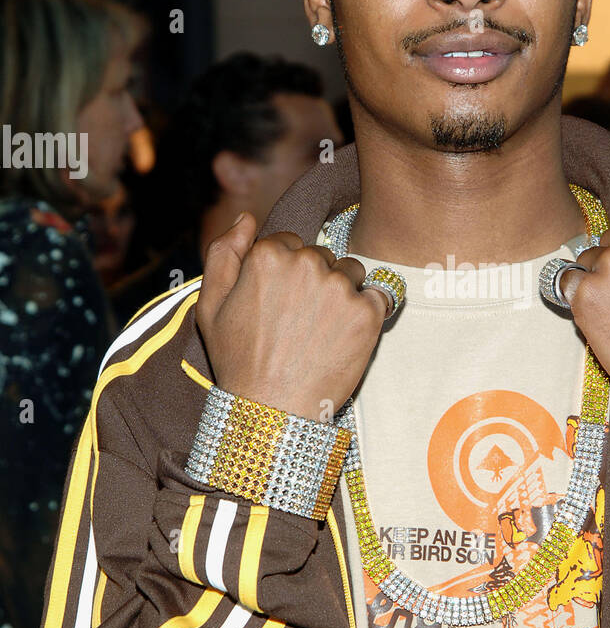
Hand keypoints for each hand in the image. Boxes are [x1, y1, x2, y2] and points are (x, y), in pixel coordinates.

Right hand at [195, 211, 388, 420]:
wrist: (272, 409)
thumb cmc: (238, 360)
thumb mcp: (210, 304)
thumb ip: (224, 253)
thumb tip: (247, 218)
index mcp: (269, 255)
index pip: (291, 243)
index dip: (287, 273)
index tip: (282, 304)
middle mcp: (307, 263)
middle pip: (323, 255)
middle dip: (316, 281)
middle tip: (301, 322)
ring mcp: (340, 287)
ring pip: (352, 272)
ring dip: (344, 292)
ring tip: (324, 331)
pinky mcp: (368, 312)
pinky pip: (380, 296)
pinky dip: (370, 312)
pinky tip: (348, 336)